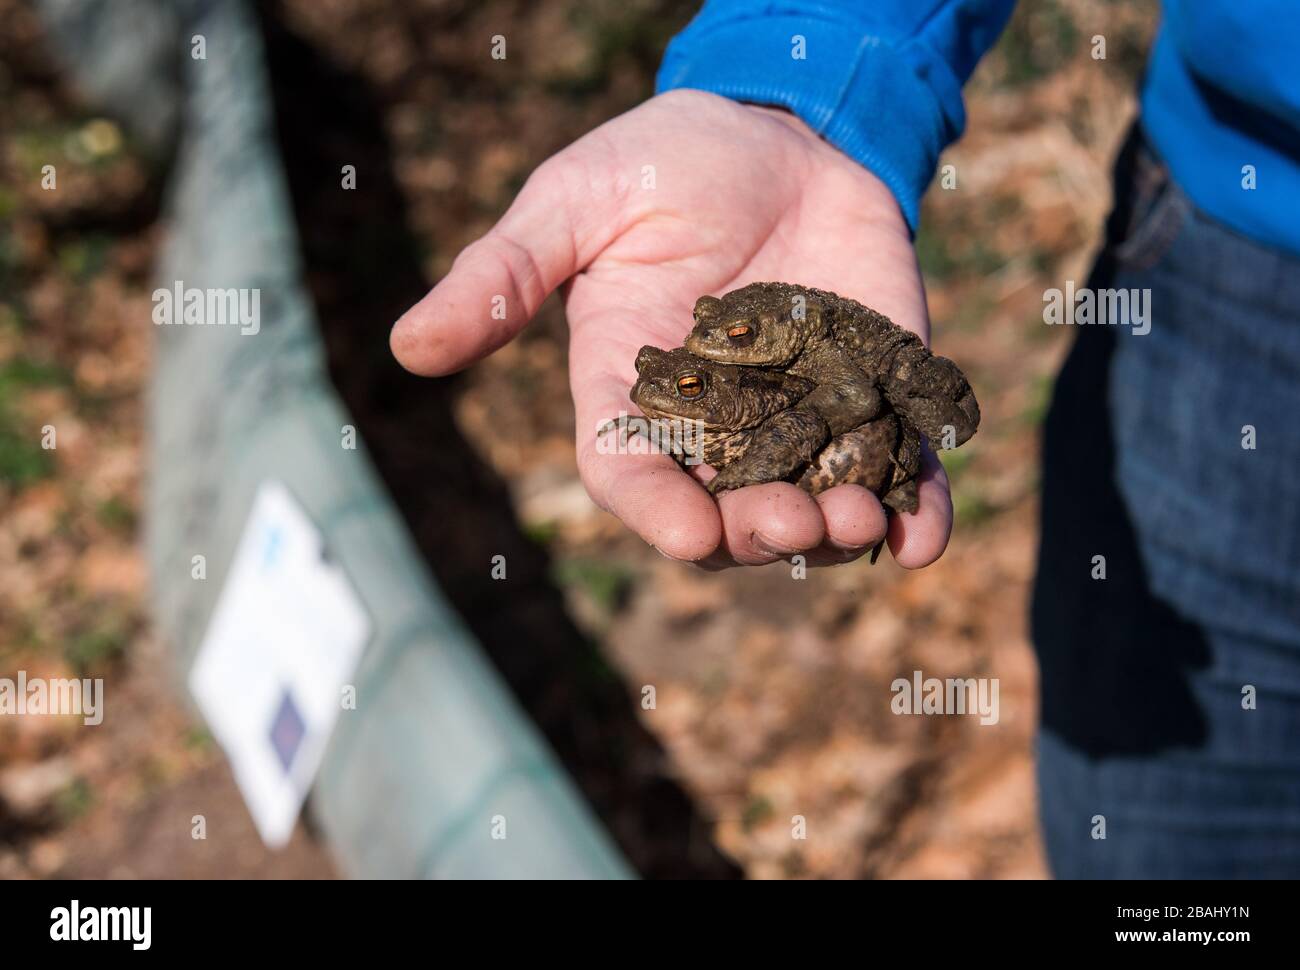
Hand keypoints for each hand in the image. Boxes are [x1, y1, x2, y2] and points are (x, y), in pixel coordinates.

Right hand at [391, 90, 951, 567]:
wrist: (785, 125)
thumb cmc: (665, 161)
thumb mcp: (574, 204)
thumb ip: (506, 277)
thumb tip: (408, 347)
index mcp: (630, 388)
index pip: (630, 471)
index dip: (656, 509)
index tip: (691, 533)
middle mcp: (711, 421)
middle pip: (726, 509)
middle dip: (758, 531)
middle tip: (794, 522)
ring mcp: (794, 416)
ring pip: (811, 503)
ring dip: (836, 530)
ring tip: (858, 521)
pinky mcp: (867, 397)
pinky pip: (891, 471)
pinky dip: (911, 512)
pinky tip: (924, 535)